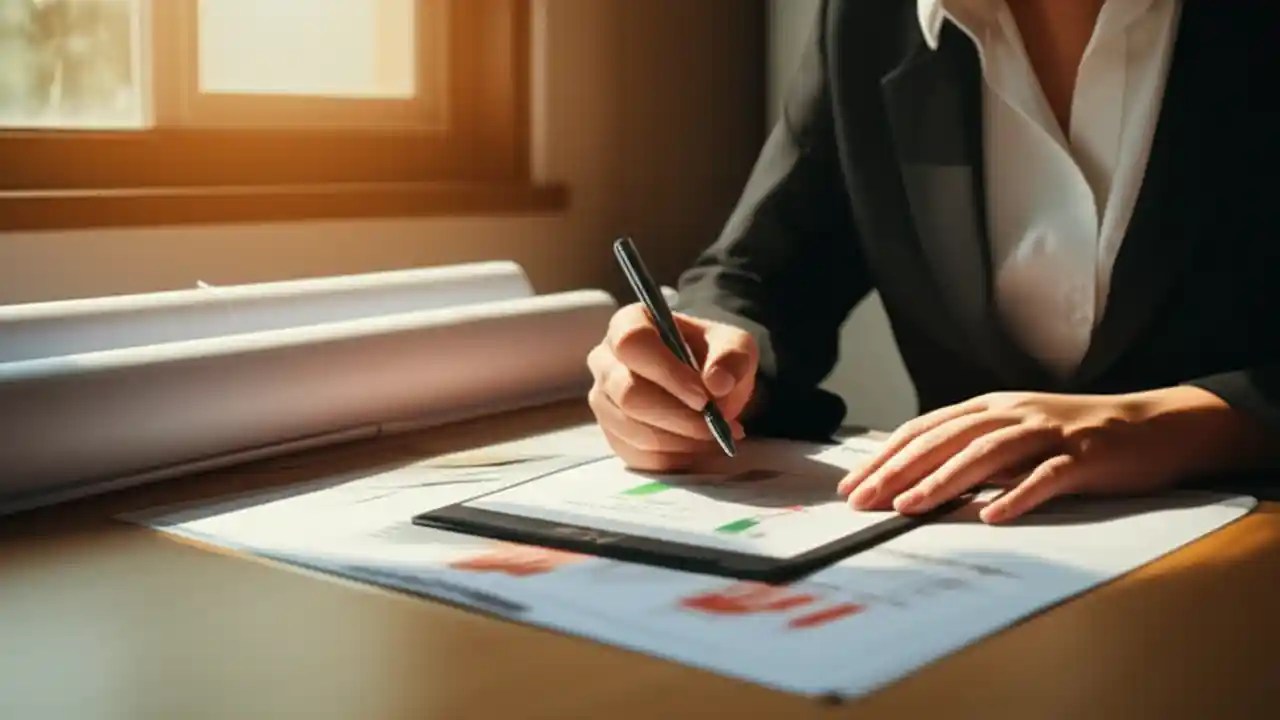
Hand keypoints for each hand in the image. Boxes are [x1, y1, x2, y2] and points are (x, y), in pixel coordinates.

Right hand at [588, 304, 756, 470]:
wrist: (708, 385)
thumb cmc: (714, 357)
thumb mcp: (735, 346)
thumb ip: (732, 358)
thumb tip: (717, 383)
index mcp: (629, 324)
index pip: (633, 343)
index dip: (668, 373)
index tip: (704, 398)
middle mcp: (605, 360)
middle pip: (629, 394)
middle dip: (678, 416)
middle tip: (716, 425)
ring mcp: (603, 400)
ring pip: (632, 429)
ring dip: (680, 440)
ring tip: (714, 437)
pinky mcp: (611, 434)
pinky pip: (636, 455)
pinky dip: (673, 458)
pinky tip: (698, 448)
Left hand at [837, 387, 1266, 523]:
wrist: (1153, 425)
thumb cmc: (1073, 438)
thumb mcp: (1015, 435)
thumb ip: (972, 450)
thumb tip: (912, 477)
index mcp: (990, 406)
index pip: (925, 429)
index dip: (885, 456)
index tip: (851, 486)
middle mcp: (1013, 412)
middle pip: (945, 438)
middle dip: (899, 470)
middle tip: (863, 501)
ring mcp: (1049, 431)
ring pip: (987, 453)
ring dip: (945, 480)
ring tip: (910, 507)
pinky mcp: (1085, 456)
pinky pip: (1046, 477)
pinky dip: (1017, 496)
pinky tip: (992, 517)